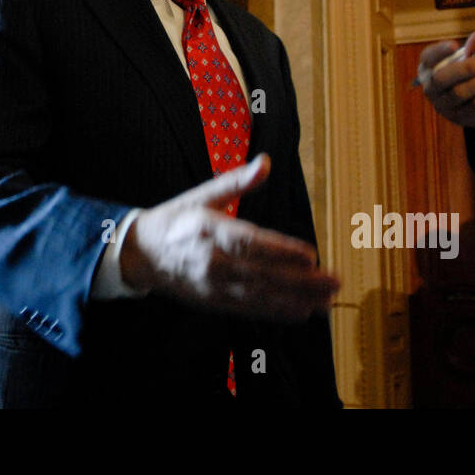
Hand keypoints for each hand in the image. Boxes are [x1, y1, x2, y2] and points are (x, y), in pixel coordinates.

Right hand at [118, 154, 337, 320]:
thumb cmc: (174, 220)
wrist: (140, 255)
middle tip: (334, 281)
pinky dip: (277, 312)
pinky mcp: (214, 302)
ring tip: (326, 301)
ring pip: (261, 296)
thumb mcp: (201, 194)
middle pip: (263, 274)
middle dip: (302, 281)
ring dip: (296, 300)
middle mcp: (212, 261)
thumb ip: (236, 181)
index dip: (280, 251)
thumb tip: (265, 162)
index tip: (310, 256)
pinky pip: (250, 309)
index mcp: (208, 229)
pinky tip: (301, 312)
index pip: (249, 243)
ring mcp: (213, 285)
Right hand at [418, 30, 474, 136]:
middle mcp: (432, 89)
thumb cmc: (470, 75)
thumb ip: (473, 47)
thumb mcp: (470, 59)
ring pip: (461, 93)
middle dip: (470, 67)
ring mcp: (445, 107)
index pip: (428, 58)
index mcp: (429, 68)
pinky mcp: (462, 119)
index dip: (439, 52)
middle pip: (442, 78)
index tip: (455, 46)